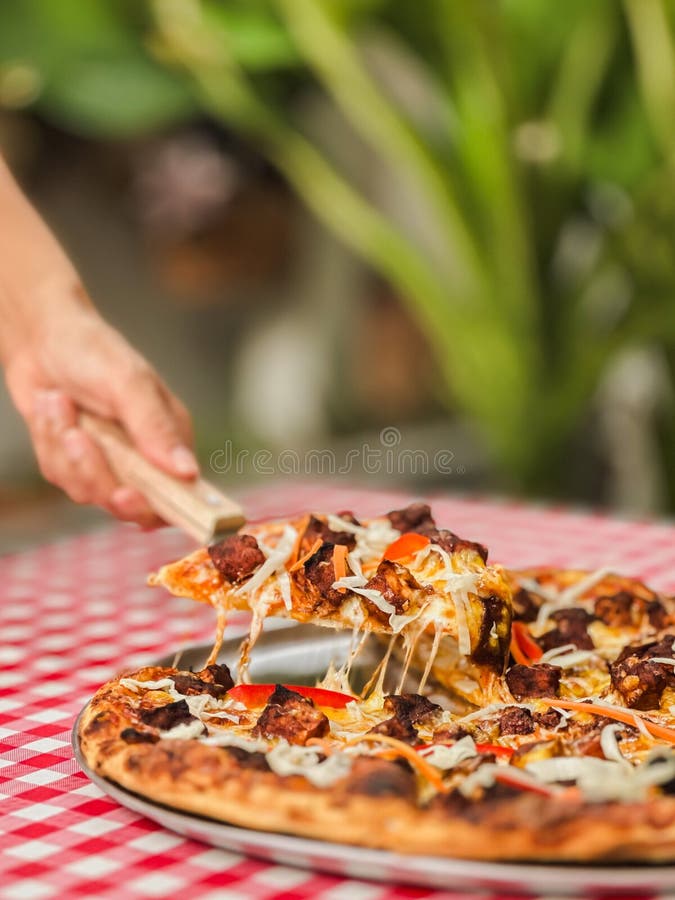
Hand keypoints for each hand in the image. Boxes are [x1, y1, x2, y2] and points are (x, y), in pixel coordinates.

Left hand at [4, 302, 197, 526]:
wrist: (42, 339)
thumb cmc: (95, 351)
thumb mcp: (130, 382)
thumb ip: (156, 428)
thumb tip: (187, 471)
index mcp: (169, 442)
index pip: (179, 496)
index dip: (159, 508)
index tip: (128, 495)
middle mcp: (142, 461)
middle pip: (128, 505)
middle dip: (96, 473)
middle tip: (78, 438)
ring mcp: (107, 466)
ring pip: (86, 491)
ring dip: (64, 446)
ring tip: (60, 401)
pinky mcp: (73, 465)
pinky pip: (60, 476)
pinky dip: (48, 441)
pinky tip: (52, 408)